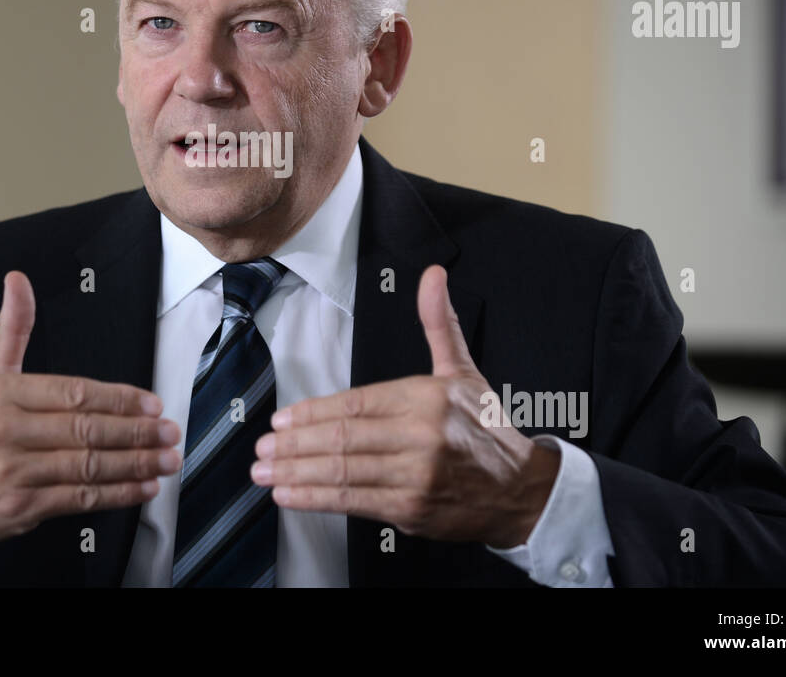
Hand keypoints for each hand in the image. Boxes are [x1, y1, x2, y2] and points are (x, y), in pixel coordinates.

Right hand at [0, 271, 181, 565]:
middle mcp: (3, 431)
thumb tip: (18, 280)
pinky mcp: (18, 507)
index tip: (152, 404)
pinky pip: (78, 499)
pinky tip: (141, 488)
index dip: (119, 399)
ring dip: (135, 464)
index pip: (73, 393)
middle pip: (85, 429)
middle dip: (137, 432)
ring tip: (166, 460)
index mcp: (1, 394)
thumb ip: (12, 330)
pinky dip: (116, 495)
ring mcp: (10, 472)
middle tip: (170, 432)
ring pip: (87, 466)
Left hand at [250, 264, 558, 547]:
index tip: (283, 419)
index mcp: (426, 398)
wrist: (522, 490)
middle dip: (296, 444)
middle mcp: (420, 436)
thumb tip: (432, 276)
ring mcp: (416, 476)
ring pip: (345, 471)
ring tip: (265, 472)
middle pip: (344, 438)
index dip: (314, 412)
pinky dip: (318, 500)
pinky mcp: (412, 509)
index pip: (356, 403)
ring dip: (298, 473)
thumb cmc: (485, 430)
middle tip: (263, 447)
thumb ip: (438, 323)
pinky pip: (356, 502)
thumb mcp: (463, 371)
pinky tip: (291, 495)